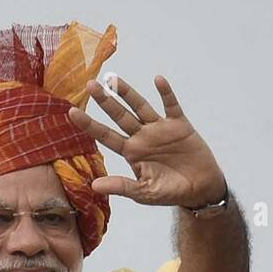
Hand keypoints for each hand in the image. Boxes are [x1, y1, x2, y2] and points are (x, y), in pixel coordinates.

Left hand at [69, 74, 226, 208]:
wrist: (200, 189)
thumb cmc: (170, 191)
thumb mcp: (144, 193)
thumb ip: (122, 186)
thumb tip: (94, 186)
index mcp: (131, 152)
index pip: (106, 136)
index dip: (89, 124)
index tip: (72, 112)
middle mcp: (142, 137)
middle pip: (120, 116)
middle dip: (105, 101)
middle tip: (90, 85)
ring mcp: (160, 129)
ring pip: (141, 107)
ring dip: (128, 92)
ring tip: (113, 78)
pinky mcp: (179, 125)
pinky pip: (171, 106)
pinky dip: (166, 94)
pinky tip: (158, 80)